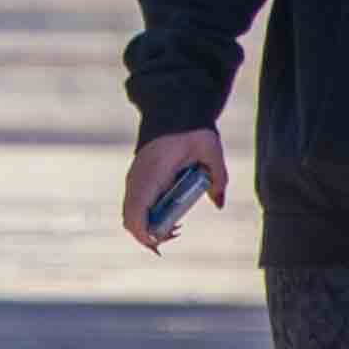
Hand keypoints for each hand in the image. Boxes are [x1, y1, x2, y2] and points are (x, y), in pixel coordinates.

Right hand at [124, 127, 230, 249]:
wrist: (173, 107)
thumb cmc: (192, 129)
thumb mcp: (211, 152)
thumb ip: (217, 179)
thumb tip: (218, 203)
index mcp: (152, 174)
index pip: (136, 214)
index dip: (146, 235)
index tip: (163, 242)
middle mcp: (137, 179)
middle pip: (130, 220)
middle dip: (149, 236)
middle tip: (174, 234)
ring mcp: (135, 177)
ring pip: (130, 213)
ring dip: (147, 226)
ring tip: (173, 226)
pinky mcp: (138, 176)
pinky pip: (135, 204)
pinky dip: (146, 215)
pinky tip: (168, 213)